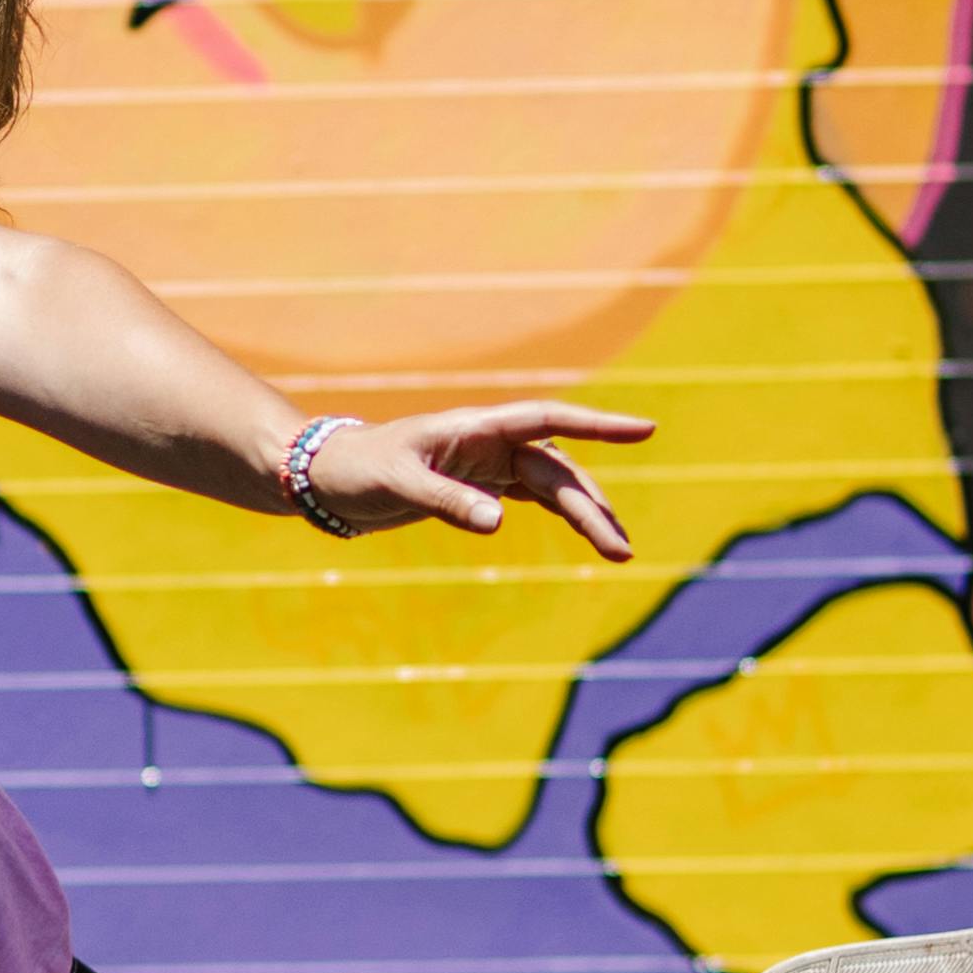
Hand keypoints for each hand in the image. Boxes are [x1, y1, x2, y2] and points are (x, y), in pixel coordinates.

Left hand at [289, 398, 652, 563]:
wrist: (327, 477)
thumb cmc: (357, 470)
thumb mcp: (399, 485)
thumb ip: (447, 501)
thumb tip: (499, 523)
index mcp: (476, 428)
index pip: (549, 420)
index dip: (599, 424)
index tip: (645, 429)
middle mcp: (491, 441)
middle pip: (559, 469)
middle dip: (593, 507)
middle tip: (621, 550)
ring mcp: (490, 463)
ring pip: (554, 486)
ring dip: (586, 515)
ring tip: (618, 552)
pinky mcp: (483, 486)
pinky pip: (536, 497)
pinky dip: (564, 515)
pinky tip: (592, 534)